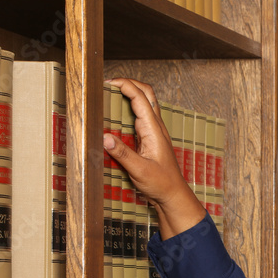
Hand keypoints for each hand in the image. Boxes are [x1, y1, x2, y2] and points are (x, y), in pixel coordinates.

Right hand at [103, 77, 206, 238]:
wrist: (173, 195)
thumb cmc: (161, 184)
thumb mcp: (140, 170)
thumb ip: (122, 154)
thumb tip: (104, 137)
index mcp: (154, 130)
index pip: (141, 98)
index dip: (125, 85)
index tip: (108, 82)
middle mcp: (155, 127)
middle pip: (146, 93)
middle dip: (128, 83)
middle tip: (107, 83)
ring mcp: (154, 131)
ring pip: (144, 103)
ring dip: (129, 93)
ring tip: (109, 93)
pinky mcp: (150, 138)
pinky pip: (140, 115)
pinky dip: (129, 107)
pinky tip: (117, 112)